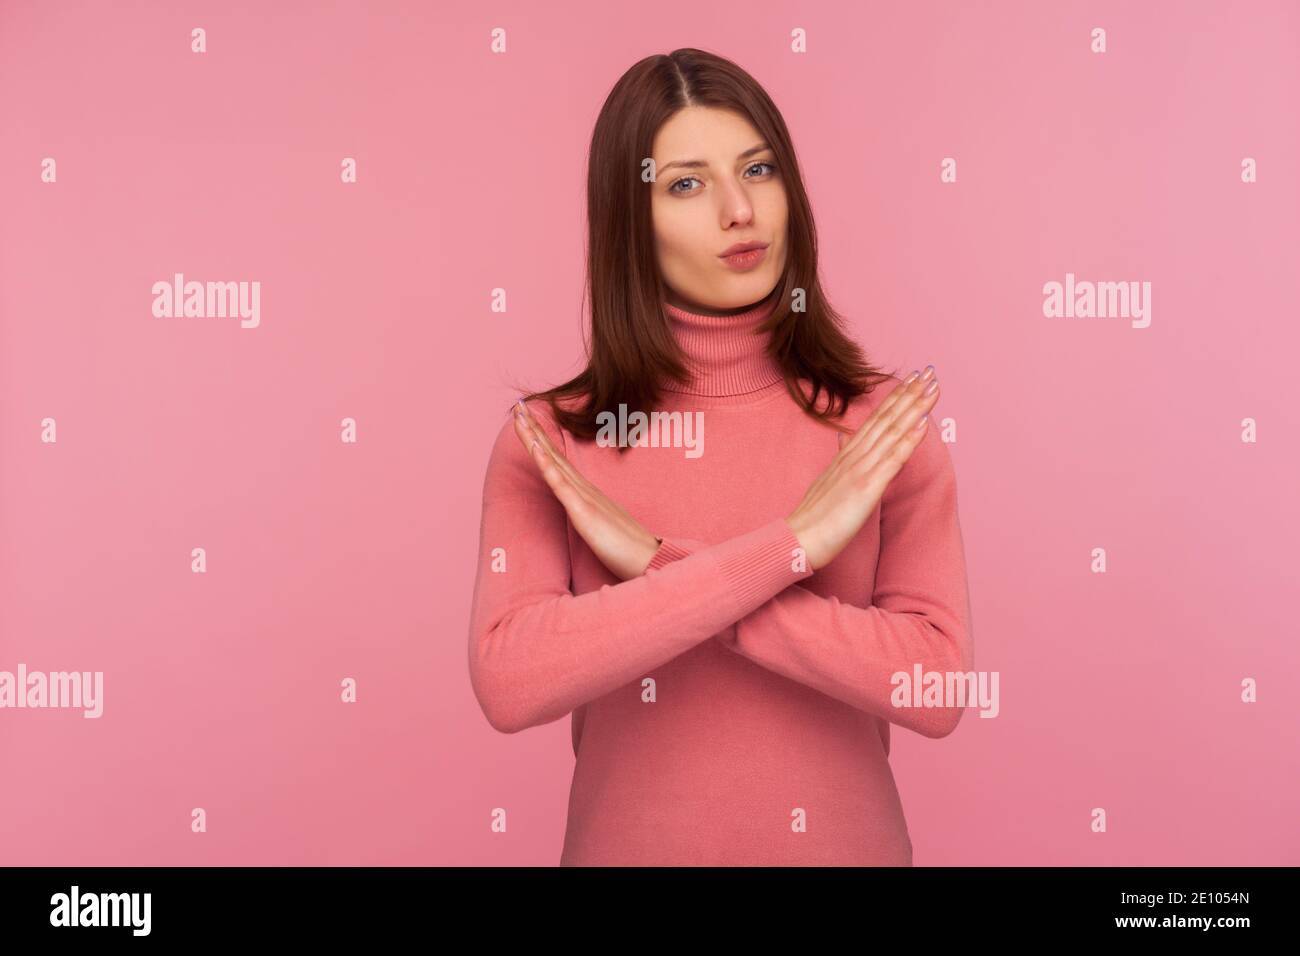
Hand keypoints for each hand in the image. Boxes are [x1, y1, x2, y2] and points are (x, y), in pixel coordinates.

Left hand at [514, 400, 660, 580]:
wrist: (650, 561)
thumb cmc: (629, 549)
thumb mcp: (604, 528)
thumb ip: (593, 517)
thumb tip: (585, 513)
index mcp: (587, 493)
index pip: (559, 462)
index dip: (543, 441)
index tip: (529, 422)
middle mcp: (585, 489)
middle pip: (553, 454)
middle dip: (534, 429)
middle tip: (518, 406)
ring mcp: (584, 497)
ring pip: (553, 462)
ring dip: (535, 437)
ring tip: (520, 416)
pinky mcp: (584, 512)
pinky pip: (561, 484)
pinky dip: (546, 463)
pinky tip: (536, 447)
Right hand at [785, 368, 939, 570]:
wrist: (798, 539)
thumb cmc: (813, 517)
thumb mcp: (827, 481)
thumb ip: (839, 458)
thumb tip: (844, 437)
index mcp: (846, 455)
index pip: (875, 420)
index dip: (894, 399)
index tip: (912, 380)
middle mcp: (854, 456)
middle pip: (885, 419)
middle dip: (909, 394)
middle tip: (929, 372)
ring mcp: (860, 470)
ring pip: (892, 432)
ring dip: (914, 408)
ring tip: (932, 387)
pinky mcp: (866, 488)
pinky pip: (892, 460)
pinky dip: (908, 440)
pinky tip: (923, 423)